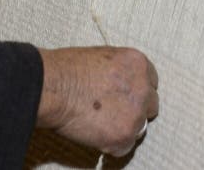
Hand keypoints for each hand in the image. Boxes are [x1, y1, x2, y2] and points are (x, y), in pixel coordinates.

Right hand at [36, 46, 158, 156]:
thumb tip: (122, 86)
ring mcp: (135, 114)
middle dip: (135, 110)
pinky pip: (124, 146)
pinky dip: (110, 144)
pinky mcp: (123, 136)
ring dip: (123, 127)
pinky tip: (94, 132)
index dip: (136, 91)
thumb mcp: (103, 57)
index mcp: (138, 64)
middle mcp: (143, 88)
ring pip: (139, 127)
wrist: (52, 86)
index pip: (151, 82)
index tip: (125, 97)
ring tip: (99, 122)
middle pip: (150, 106)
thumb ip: (121, 72)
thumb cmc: (67, 69)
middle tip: (113, 112)